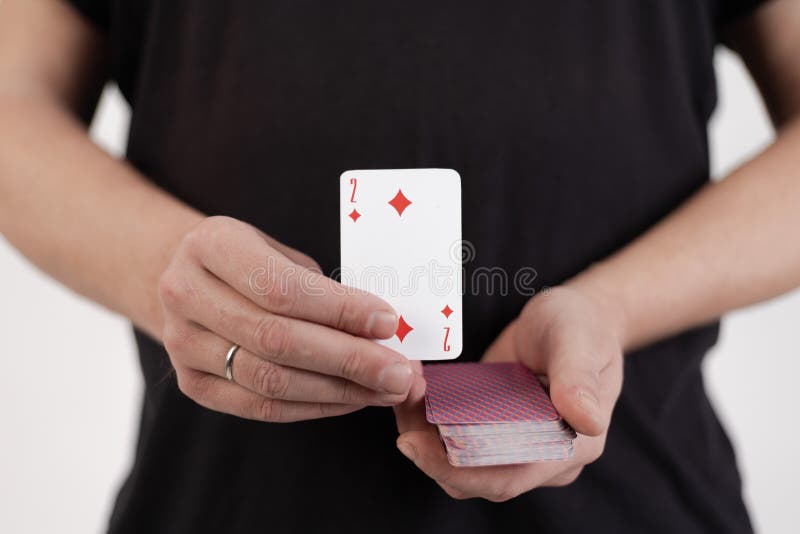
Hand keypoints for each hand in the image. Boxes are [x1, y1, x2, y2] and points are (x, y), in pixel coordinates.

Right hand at [158, 216, 413, 421]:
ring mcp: (181, 343)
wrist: (188, 279)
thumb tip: (382, 330)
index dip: (339, 310)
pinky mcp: (192, 383)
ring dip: (338, 390)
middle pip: (276, 339)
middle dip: (349, 360)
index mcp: (210, 244)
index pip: (281, 287)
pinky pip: (259, 407)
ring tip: (384, 389)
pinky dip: (313, 407)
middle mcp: (184, 293)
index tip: (388, 323)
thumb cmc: (252, 261)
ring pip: (269, 380)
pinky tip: (351, 400)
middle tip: (400, 372)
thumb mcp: (280, 251)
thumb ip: (320, 287)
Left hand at [394, 286, 624, 500]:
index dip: (457, 470)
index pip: (507, 478)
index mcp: (570, 447)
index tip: (413, 444)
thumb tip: (586, 420)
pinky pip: (453, 434)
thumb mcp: (579, 341)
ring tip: (403, 387)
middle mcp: (539, 457)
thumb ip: (578, 378)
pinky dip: (427, 415)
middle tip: (400, 401)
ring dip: (422, 429)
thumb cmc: (583, 327)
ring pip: (455, 458)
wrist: (573, 318)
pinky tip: (413, 386)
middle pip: (472, 474)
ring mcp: (512, 444)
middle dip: (427, 447)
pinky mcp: (490, 426)